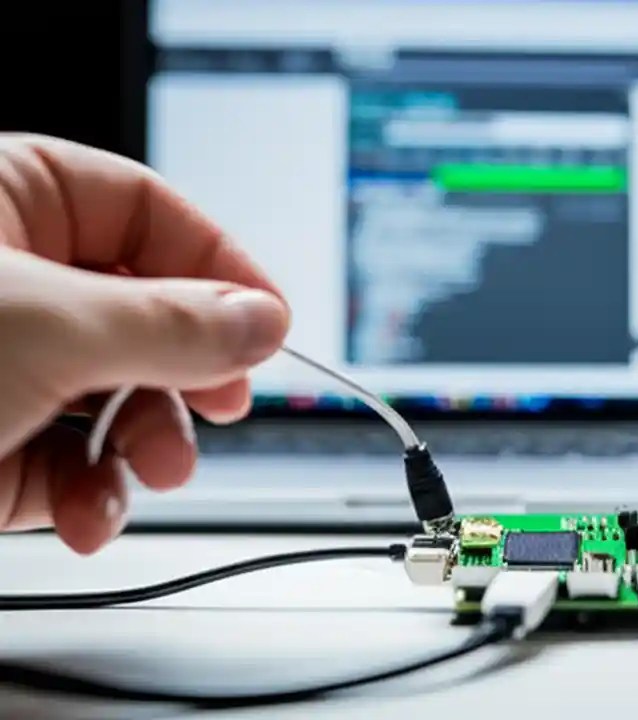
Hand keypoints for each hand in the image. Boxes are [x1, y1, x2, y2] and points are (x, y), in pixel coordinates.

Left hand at [0, 134, 288, 553]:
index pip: (147, 213)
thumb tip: (262, 318)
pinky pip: (66, 461)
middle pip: (143, 313)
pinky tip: (91, 514)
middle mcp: (2, 281)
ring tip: (156, 470)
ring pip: (112, 395)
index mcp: (5, 201)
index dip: (220, 267)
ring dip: (145, 445)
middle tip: (221, 406)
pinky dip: (90, 495)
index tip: (269, 324)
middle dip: (183, 375)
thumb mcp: (51, 329)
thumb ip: (176, 322)